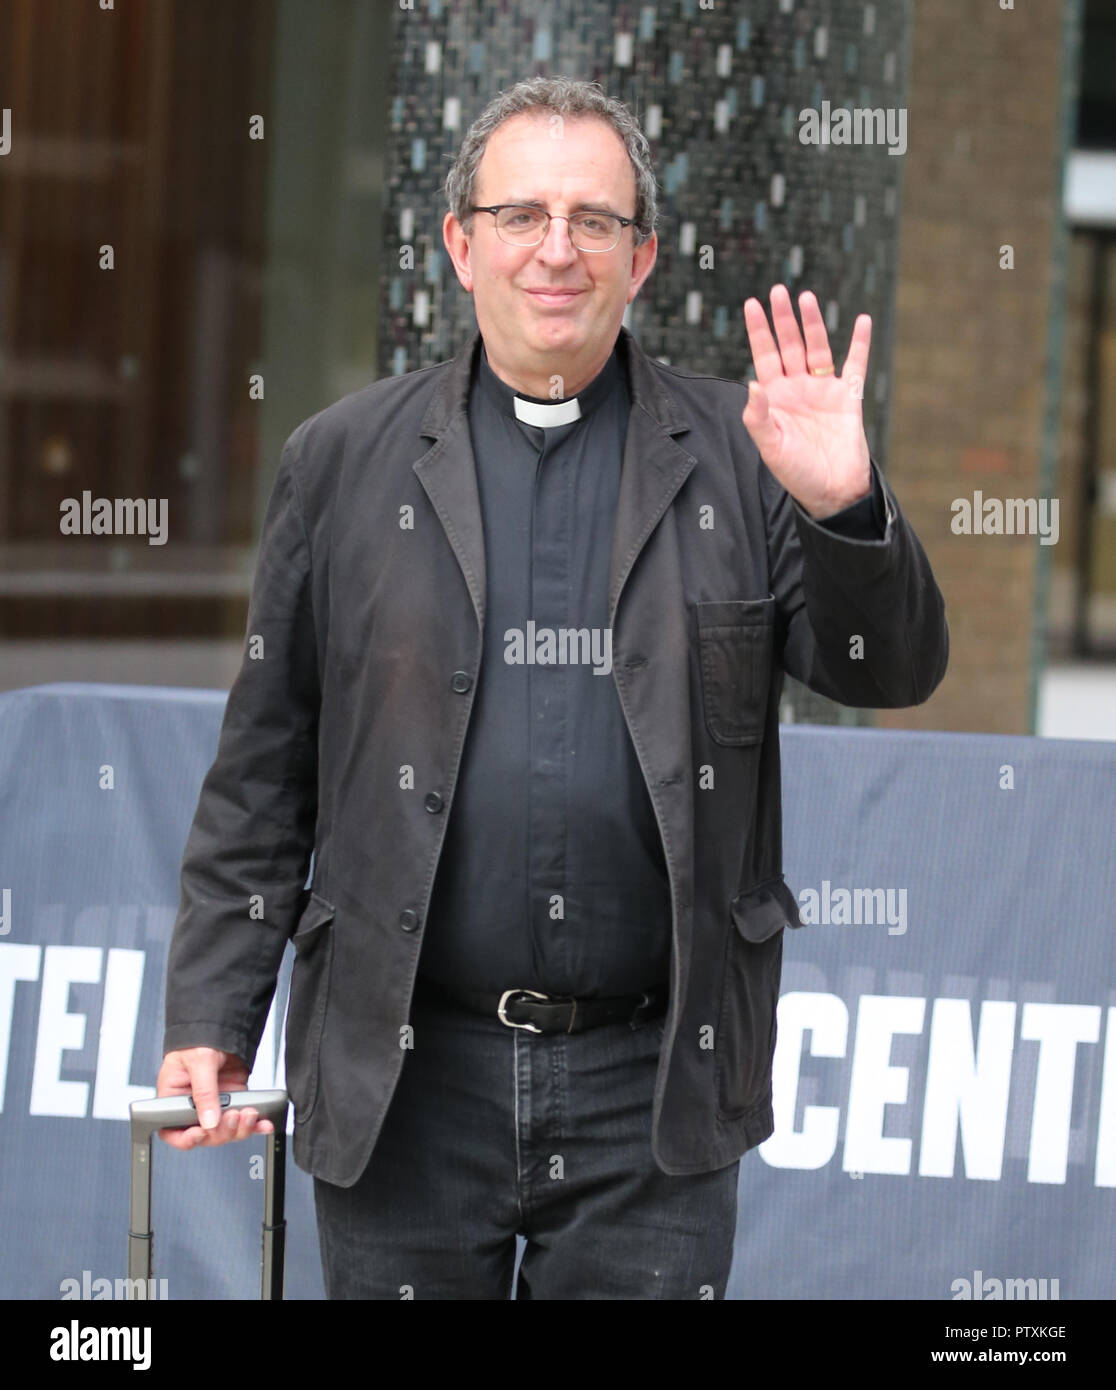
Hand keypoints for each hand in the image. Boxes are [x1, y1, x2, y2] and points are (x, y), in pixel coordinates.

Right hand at [155, 1046, 273, 1149]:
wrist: (221, 1026)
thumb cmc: (198, 1039)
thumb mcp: (199, 1062)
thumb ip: (204, 1092)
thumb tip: (209, 1120)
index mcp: (174, 1099)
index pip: (172, 1131)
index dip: (186, 1139)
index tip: (200, 1134)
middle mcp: (194, 1106)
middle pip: (204, 1135)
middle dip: (221, 1131)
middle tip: (233, 1116)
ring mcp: (215, 1105)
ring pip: (226, 1131)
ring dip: (240, 1128)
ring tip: (249, 1114)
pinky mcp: (233, 1101)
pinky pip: (242, 1120)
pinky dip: (254, 1124)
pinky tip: (262, 1123)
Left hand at [741, 285, 872, 519]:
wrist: (833, 491)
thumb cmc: (797, 473)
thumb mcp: (771, 448)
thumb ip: (758, 418)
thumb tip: (751, 384)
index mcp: (775, 399)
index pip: (764, 357)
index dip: (759, 331)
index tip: (752, 303)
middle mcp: (798, 389)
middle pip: (789, 345)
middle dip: (783, 319)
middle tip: (778, 290)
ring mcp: (824, 391)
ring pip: (817, 349)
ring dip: (813, 324)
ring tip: (806, 297)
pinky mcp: (849, 397)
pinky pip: (855, 364)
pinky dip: (859, 343)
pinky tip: (862, 320)